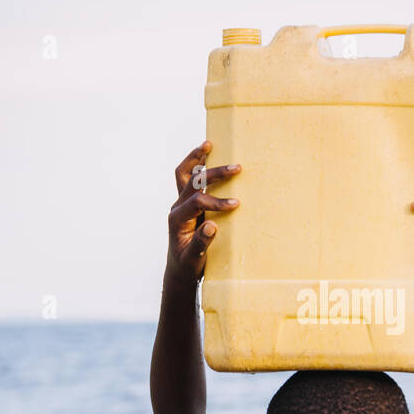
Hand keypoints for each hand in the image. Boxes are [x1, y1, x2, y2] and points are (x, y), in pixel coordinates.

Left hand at [167, 141, 239, 279]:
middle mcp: (177, 208)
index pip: (197, 202)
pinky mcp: (188, 203)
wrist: (180, 269)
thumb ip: (201, 243)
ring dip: (196, 159)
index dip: (216, 202)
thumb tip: (211, 227)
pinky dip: (197, 165)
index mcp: (178, 220)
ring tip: (208, 144)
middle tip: (236, 168)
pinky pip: (188, 179)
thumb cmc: (188, 265)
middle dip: (214, 174)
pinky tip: (208, 155)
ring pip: (184, 175)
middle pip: (193, 182)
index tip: (236, 204)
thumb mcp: (194, 259)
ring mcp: (181, 203)